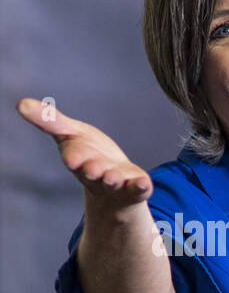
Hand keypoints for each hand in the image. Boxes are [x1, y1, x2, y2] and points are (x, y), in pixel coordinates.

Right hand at [15, 97, 152, 207]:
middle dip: (92, 169)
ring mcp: (117, 183)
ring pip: (114, 181)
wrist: (116, 185)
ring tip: (113, 178)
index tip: (72, 159)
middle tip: (93, 169)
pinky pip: (139, 189)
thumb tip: (20, 103)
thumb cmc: (90, 154)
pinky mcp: (136, 189)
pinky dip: (141, 187)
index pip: (74, 155)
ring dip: (113, 179)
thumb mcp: (71, 134)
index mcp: (78, 158)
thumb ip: (50, 121)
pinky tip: (144, 183)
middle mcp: (96, 173)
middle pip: (93, 170)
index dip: (74, 156)